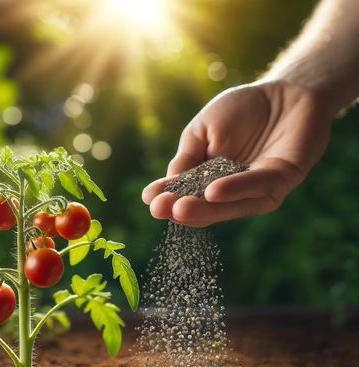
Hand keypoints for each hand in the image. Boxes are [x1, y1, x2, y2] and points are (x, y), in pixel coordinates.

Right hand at [142, 80, 332, 226]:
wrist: (284, 90)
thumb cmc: (241, 109)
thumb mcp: (202, 131)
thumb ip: (187, 158)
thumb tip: (166, 186)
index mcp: (210, 181)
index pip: (187, 194)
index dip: (168, 197)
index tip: (148, 199)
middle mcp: (233, 192)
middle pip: (206, 208)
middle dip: (182, 210)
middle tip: (160, 210)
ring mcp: (257, 191)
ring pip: (229, 206)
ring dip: (204, 208)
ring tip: (180, 208)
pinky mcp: (281, 182)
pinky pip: (256, 187)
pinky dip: (234, 190)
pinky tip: (213, 191)